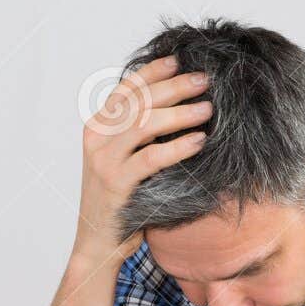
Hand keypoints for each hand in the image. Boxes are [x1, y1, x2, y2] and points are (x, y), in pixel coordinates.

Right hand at [75, 55, 212, 263]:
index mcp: (98, 127)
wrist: (99, 243)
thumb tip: (179, 107)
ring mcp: (104, 160)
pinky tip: (199, 140)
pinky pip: (150, 157)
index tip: (180, 61)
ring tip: (208, 109)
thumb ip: (140, 135)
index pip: (126, 88)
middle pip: (139, 101)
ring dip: (180, 113)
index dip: (153, 72)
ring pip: (144, 123)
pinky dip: (177, 146)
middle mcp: (96, 138)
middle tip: (204, 81)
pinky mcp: (115, 183)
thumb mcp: (126, 160)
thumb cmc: (121, 202)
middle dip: (174, 87)